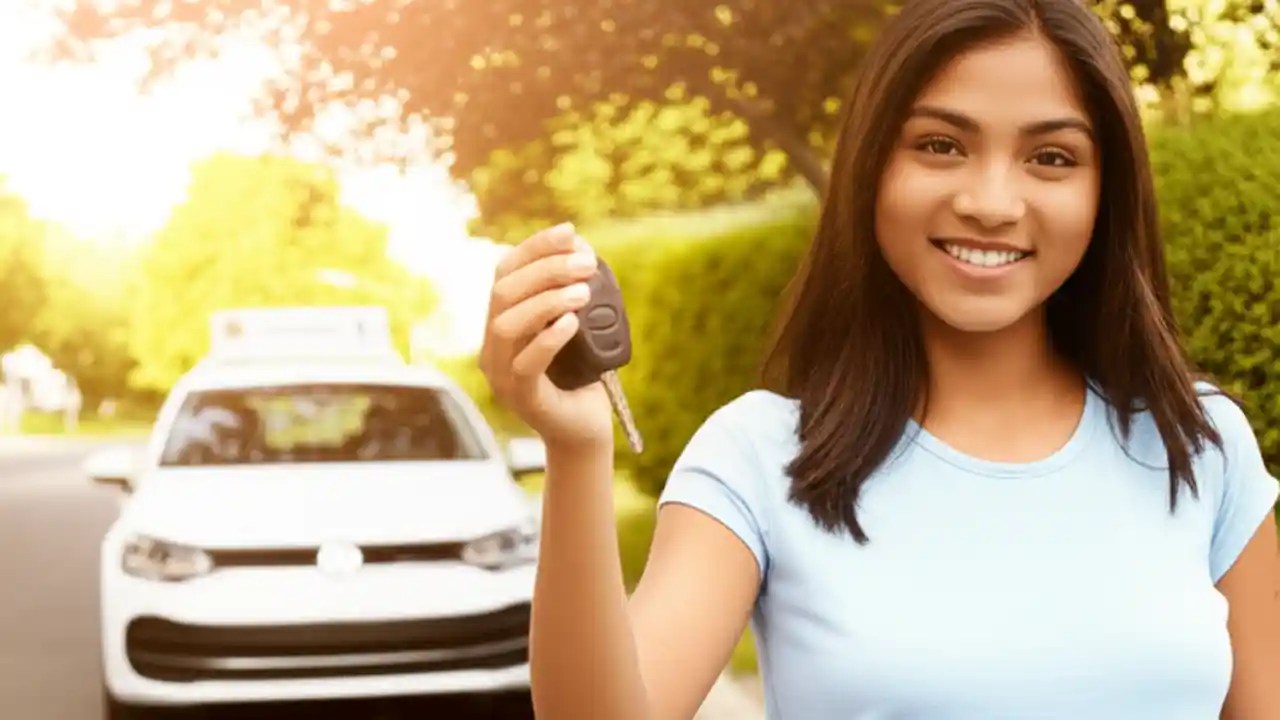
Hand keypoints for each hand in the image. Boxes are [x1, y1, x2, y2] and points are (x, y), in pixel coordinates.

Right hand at [480, 222, 613, 449]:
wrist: (584, 431)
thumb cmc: (581, 377)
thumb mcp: (578, 328)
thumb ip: (573, 294)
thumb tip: (582, 249)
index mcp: (501, 322)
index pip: (505, 272)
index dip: (535, 247)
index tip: (570, 232)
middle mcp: (493, 345)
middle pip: (504, 292)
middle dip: (547, 270)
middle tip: (587, 264)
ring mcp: (500, 374)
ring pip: (507, 324)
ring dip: (547, 300)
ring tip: (584, 293)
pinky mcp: (521, 397)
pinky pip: (523, 364)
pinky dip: (548, 339)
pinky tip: (571, 324)